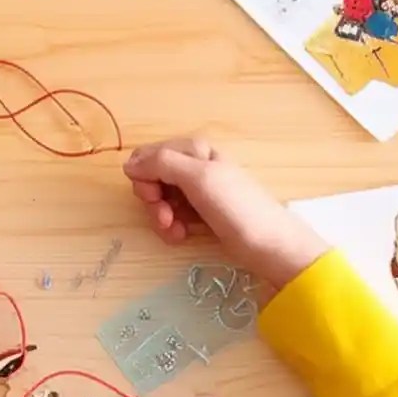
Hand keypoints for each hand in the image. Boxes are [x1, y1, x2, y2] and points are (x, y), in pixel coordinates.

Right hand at [123, 138, 328, 289]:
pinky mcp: (202, 215)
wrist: (269, 246)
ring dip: (161, 218)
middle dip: (153, 200)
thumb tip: (128, 163)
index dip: (144, 176)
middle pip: (152, 179)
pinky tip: (181, 236)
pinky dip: (172, 227)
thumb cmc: (237, 208)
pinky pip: (174, 216)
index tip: (152, 195)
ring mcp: (198, 192)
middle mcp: (195, 167)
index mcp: (194, 150)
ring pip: (161, 200)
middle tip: (164, 218)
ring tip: (175, 232)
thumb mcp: (198, 178)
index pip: (149, 155)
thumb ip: (161, 164)